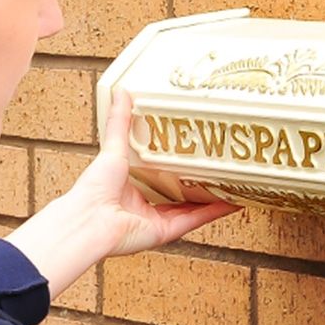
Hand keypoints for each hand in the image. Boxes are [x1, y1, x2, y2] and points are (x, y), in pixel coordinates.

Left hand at [6, 89, 237, 298]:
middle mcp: (147, 206)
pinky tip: (232, 202)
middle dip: (203, 183)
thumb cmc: (94, 188)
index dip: (181, 165)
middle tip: (221, 167)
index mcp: (134, 187)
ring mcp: (157, 220)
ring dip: (215, 198)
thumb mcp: (113, 148)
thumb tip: (121, 92)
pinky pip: (195, 221)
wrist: (90, 219)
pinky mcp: (166, 232)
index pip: (164, 175)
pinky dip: (214, 212)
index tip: (198, 152)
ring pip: (194, 209)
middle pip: (182, 194)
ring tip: (235, 184)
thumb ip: (120, 122)